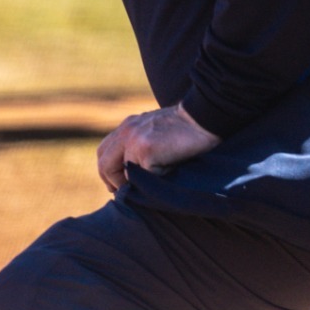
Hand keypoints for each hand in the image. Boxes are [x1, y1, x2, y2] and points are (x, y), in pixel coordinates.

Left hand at [96, 103, 220, 192]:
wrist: (205, 117)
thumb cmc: (186, 129)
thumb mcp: (155, 132)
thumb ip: (139, 146)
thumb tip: (129, 172)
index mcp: (127, 127)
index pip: (104, 152)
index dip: (107, 171)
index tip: (118, 184)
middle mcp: (126, 132)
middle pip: (104, 164)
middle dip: (112, 182)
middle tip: (124, 193)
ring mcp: (134, 140)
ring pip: (122, 172)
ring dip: (134, 182)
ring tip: (152, 181)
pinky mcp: (146, 149)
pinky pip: (144, 174)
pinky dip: (157, 177)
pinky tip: (171, 168)